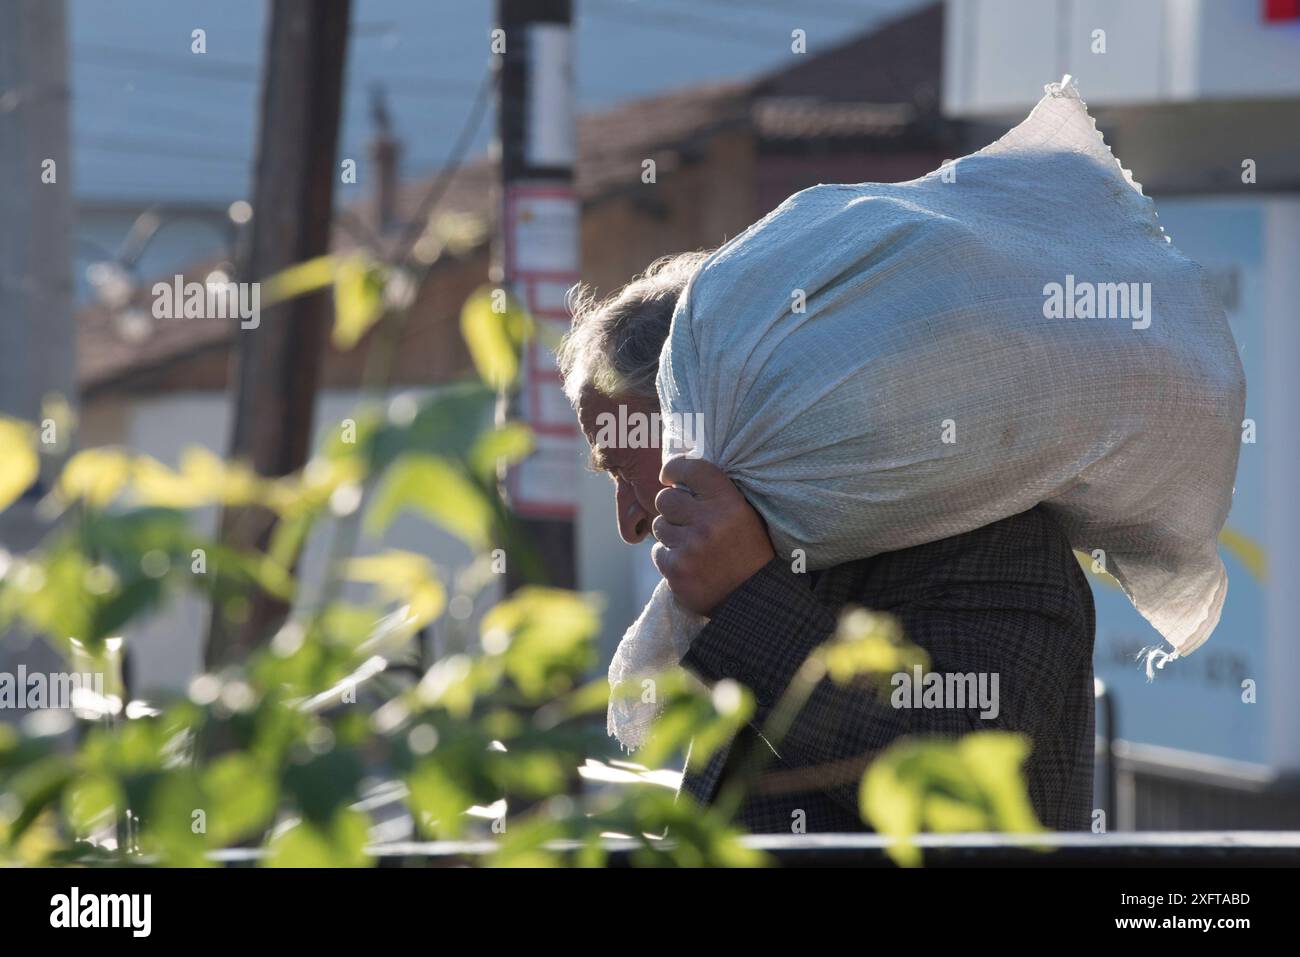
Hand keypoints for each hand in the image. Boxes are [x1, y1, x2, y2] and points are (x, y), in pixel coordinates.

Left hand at [650, 456, 774, 616]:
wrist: (754, 598)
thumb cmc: (748, 552)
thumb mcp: (743, 515)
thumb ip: (716, 495)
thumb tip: (680, 477)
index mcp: (728, 503)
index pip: (692, 469)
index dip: (675, 469)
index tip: (669, 475)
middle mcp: (708, 523)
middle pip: (665, 498)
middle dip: (671, 507)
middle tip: (683, 519)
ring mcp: (690, 547)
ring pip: (659, 526)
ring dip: (671, 534)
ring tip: (691, 546)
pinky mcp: (676, 570)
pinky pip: (658, 552)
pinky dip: (669, 558)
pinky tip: (688, 564)